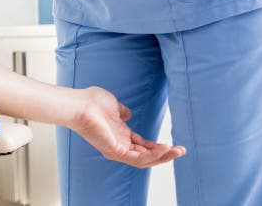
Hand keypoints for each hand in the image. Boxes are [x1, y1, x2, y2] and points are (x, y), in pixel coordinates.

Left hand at [69, 87, 185, 167]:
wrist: (79, 104)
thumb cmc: (91, 102)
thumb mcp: (114, 105)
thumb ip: (122, 111)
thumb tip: (128, 114)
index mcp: (120, 134)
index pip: (142, 146)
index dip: (157, 146)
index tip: (172, 144)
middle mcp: (119, 144)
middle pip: (146, 156)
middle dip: (165, 154)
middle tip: (181, 150)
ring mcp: (117, 149)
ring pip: (144, 160)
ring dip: (163, 157)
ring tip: (177, 151)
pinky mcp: (115, 151)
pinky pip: (138, 158)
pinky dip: (153, 155)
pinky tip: (165, 148)